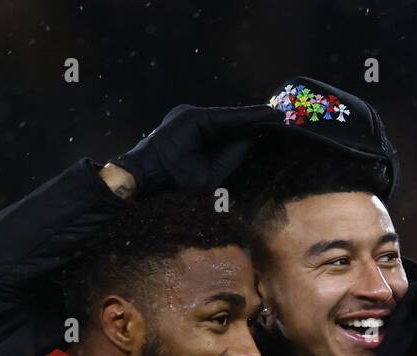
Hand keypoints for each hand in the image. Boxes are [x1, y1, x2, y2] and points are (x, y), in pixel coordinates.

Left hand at [113, 103, 280, 194]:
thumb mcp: (207, 177)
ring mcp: (185, 118)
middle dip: (250, 122)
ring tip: (263, 131)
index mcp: (196, 120)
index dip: (257, 117)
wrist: (138, 179)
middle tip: (276, 123)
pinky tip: (240, 137)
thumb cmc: (170, 182)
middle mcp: (190, 113)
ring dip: (238, 129)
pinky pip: (210, 129)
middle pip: (228, 117)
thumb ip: (231, 158)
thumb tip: (250, 141)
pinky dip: (225, 134)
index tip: (278, 116)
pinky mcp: (182, 126)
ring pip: (219, 123)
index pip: (233, 116)